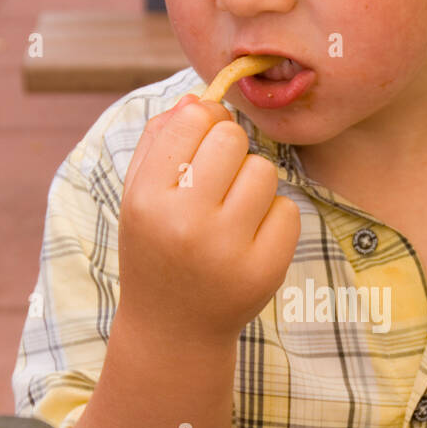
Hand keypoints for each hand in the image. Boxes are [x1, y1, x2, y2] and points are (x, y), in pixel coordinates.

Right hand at [118, 94, 300, 345]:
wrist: (173, 329)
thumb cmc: (156, 248)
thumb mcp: (138, 195)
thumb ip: (160, 141)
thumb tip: (200, 98)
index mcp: (147, 199)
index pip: (194, 119)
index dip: (204, 122)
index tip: (202, 140)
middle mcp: (185, 224)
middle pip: (232, 138)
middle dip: (229, 151)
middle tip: (217, 182)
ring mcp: (228, 251)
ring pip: (264, 171)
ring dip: (253, 183)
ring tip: (231, 212)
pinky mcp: (265, 271)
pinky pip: (288, 210)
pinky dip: (273, 217)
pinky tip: (250, 238)